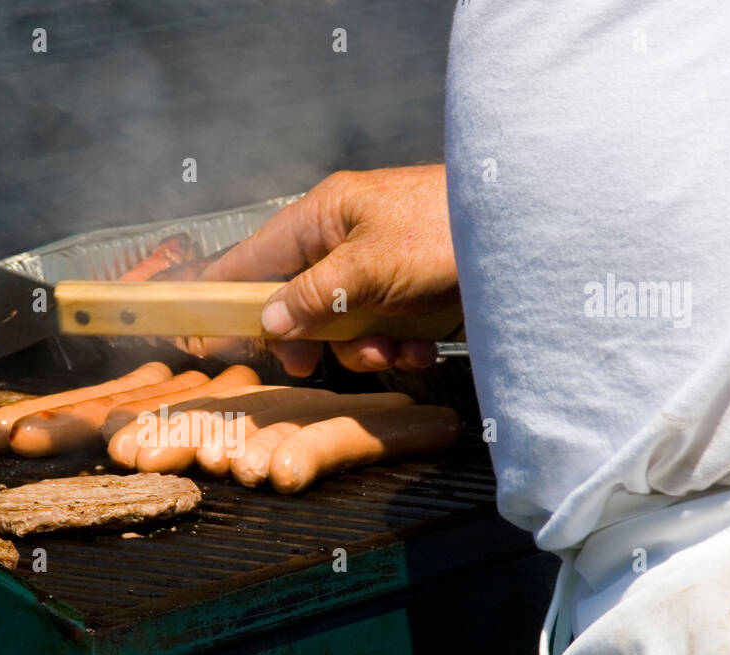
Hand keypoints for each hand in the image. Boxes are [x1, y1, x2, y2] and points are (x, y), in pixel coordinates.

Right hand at [199, 165, 459, 377]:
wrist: (532, 238)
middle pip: (294, 301)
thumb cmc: (452, 230)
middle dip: (310, 338)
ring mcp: (378, 270)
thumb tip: (268, 318)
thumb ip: (311, 295)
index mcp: (324, 216)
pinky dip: (397, 347)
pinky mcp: (409, 296)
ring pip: (340, 326)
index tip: (197, 327)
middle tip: (310, 362)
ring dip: (361, 349)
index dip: (222, 292)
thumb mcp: (369, 267)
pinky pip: (381, 332)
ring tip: (393, 349)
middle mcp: (345, 240)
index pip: (250, 256)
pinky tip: (422, 347)